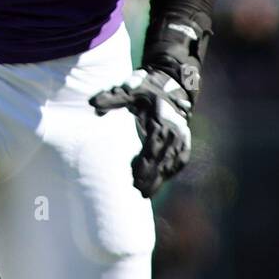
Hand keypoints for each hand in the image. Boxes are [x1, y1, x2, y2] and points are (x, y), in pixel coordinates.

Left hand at [90, 68, 191, 198]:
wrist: (174, 84)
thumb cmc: (148, 89)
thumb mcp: (131, 90)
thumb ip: (113, 98)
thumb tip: (93, 103)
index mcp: (162, 123)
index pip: (153, 149)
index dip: (144, 166)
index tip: (134, 179)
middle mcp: (176, 133)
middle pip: (163, 161)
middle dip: (151, 178)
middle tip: (138, 193)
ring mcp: (183, 138)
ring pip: (172, 164)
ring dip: (160, 179)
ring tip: (145, 194)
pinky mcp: (185, 141)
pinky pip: (180, 162)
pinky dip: (170, 173)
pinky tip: (159, 183)